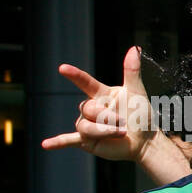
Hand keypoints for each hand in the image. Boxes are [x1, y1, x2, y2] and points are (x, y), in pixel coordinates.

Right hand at [43, 47, 154, 162]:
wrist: (145, 141)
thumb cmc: (142, 116)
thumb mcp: (137, 92)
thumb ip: (132, 71)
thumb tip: (135, 47)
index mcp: (101, 94)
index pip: (84, 82)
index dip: (74, 76)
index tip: (63, 68)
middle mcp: (91, 108)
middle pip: (88, 108)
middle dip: (107, 117)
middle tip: (123, 123)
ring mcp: (87, 124)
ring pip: (85, 125)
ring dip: (104, 130)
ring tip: (120, 133)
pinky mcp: (87, 140)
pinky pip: (69, 140)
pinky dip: (57, 142)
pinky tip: (45, 145)